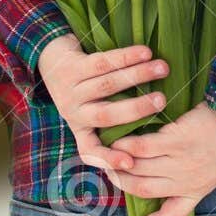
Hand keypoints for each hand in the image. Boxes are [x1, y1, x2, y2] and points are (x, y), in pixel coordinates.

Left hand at [36, 35, 169, 172]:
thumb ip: (114, 119)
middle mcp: (73, 112)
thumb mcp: (90, 110)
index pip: (90, 150)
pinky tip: (145, 52)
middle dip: (137, 109)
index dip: (108, 159)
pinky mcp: (72, 66)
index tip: (131, 163)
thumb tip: (157, 129)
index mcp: (80, 128)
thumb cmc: (83, 88)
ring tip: (163, 68)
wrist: (52, 61)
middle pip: (106, 115)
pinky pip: (102, 62)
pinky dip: (126, 56)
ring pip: (107, 84)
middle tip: (163, 101)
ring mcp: (70, 89)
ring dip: (138, 75)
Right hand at [108, 103, 215, 215]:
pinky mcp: (178, 140)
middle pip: (143, 190)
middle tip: (110, 169)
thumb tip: (156, 175)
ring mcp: (183, 162)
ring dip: (119, 162)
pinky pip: (142, 147)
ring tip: (109, 151)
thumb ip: (189, 177)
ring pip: (138, 169)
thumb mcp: (213, 168)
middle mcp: (188, 181)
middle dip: (122, 182)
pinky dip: (126, 145)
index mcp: (197, 191)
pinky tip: (119, 139)